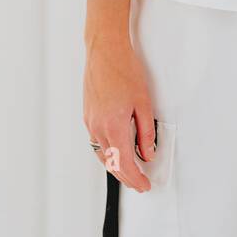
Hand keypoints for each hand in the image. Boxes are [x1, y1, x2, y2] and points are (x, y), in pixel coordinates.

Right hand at [83, 34, 155, 192]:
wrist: (104, 51)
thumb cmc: (124, 70)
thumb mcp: (144, 102)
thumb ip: (146, 132)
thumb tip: (148, 153)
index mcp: (113, 126)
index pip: (125, 164)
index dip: (135, 179)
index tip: (144, 185)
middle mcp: (98, 127)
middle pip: (111, 164)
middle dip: (126, 177)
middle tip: (139, 184)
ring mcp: (90, 122)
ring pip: (102, 155)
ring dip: (116, 167)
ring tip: (130, 172)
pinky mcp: (88, 116)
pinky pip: (96, 143)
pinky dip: (107, 153)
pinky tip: (116, 152)